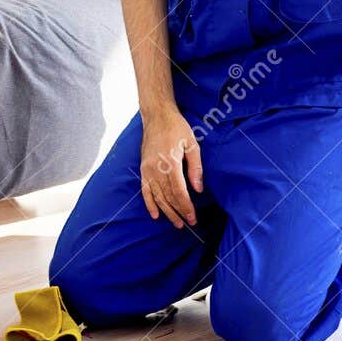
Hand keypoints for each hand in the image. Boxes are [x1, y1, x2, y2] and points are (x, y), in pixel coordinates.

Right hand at [139, 107, 203, 228]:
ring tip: (176, 223)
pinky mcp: (143, 168)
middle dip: (178, 212)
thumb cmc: (177, 128)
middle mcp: (156, 168)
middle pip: (167, 197)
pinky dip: (149, 203)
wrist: (156, 116)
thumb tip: (198, 189)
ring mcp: (147, 169)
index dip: (186, 207)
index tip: (193, 217)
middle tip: (188, 223)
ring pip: (157, 196)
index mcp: (170, 162)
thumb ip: (195, 167)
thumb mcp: (192, 144)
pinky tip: (155, 214)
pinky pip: (145, 190)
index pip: (178, 192)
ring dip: (166, 211)